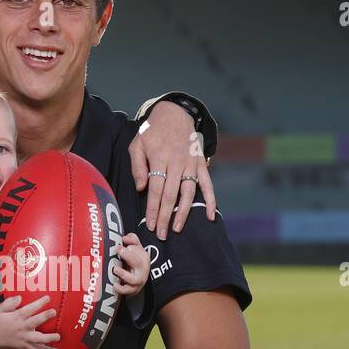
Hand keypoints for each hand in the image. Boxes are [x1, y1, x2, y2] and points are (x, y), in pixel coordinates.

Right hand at [0, 295, 60, 348]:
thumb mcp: (0, 310)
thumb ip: (9, 302)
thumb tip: (19, 298)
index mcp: (17, 317)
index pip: (29, 309)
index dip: (38, 303)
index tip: (47, 298)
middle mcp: (22, 328)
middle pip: (34, 322)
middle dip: (44, 317)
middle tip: (53, 312)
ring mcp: (25, 338)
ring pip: (38, 339)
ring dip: (48, 338)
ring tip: (57, 336)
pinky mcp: (27, 346)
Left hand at [113, 232, 148, 295]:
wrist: (137, 281)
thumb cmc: (134, 262)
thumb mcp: (136, 249)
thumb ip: (132, 239)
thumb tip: (125, 237)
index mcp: (144, 257)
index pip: (139, 250)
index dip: (131, 246)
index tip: (122, 242)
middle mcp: (142, 269)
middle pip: (138, 262)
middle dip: (128, 255)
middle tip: (118, 250)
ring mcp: (137, 280)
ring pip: (133, 279)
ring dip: (123, 273)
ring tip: (115, 268)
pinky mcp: (132, 290)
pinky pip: (127, 291)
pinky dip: (121, 288)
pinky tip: (114, 284)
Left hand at [128, 100, 216, 239]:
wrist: (174, 114)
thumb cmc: (152, 132)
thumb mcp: (138, 144)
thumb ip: (138, 167)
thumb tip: (141, 188)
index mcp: (160, 158)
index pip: (156, 189)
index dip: (153, 209)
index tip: (150, 224)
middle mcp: (177, 162)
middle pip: (171, 195)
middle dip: (166, 216)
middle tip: (161, 234)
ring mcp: (191, 164)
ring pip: (189, 192)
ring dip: (184, 212)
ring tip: (177, 228)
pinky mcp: (201, 164)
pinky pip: (207, 184)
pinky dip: (211, 200)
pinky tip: (210, 216)